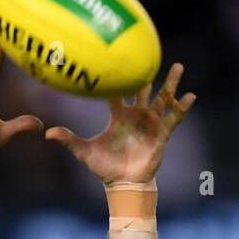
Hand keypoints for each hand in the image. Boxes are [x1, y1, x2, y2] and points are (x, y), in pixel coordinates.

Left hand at [45, 63, 195, 183]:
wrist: (123, 184)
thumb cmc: (104, 168)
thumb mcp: (84, 153)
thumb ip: (68, 140)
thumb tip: (47, 133)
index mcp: (118, 116)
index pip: (117, 92)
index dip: (116, 78)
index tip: (116, 59)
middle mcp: (136, 115)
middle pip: (142, 89)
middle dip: (146, 73)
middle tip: (149, 54)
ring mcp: (150, 123)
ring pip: (162, 98)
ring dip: (170, 83)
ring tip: (178, 66)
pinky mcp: (162, 134)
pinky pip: (174, 118)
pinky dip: (182, 107)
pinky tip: (191, 96)